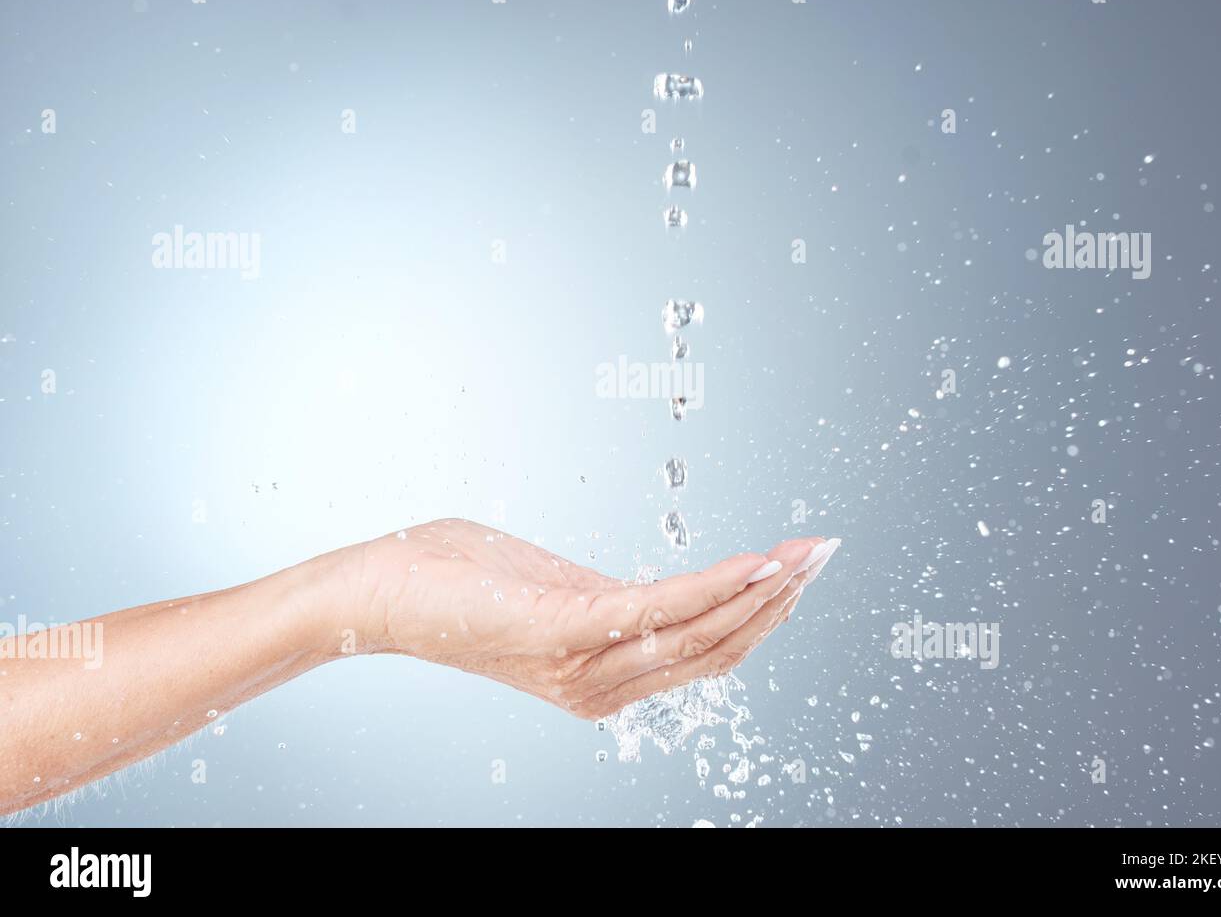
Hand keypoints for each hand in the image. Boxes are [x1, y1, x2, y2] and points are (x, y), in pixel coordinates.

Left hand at [349, 519, 840, 718]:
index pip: (703, 655)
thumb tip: (636, 595)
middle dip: (779, 601)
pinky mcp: (564, 628)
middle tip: (826, 554)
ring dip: (762, 590)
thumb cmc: (454, 582)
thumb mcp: (545, 595)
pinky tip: (756, 563)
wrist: (375, 592)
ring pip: (700, 632)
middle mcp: (601, 685)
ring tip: (808, 554)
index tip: (800, 572)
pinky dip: (716, 586)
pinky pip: (660, 610)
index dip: (760, 617)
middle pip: (716, 649)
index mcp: (600, 678)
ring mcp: (585, 662)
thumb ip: (598, 602)